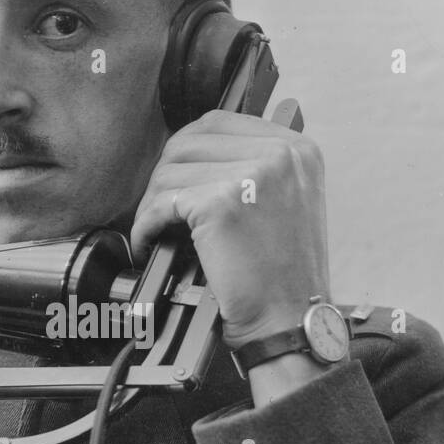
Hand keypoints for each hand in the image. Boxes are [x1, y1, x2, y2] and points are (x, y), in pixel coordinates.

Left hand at [129, 109, 329, 346]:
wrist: (290, 320)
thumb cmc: (284, 275)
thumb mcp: (290, 203)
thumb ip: (256, 169)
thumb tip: (197, 155)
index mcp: (297, 149)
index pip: (219, 123)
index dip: (186, 152)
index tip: (176, 180)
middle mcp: (280, 154)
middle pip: (189, 142)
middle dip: (165, 176)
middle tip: (160, 209)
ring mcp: (252, 175)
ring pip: (171, 172)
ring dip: (153, 203)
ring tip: (157, 230)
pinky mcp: (222, 203)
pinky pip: (162, 203)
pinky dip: (146, 224)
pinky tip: (149, 242)